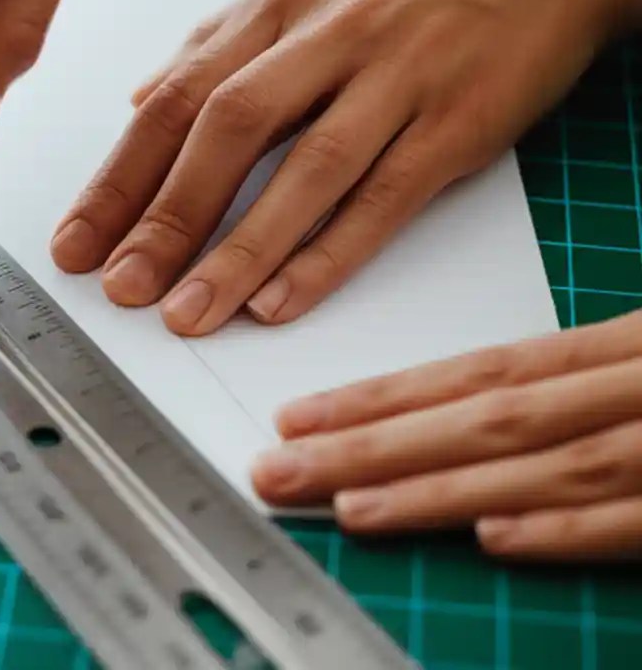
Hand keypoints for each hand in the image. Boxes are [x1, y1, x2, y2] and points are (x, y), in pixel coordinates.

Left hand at [49, 0, 641, 336]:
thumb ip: (218, 50)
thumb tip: (140, 103)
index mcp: (276, 10)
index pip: (175, 101)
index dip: (118, 178)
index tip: (76, 243)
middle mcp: (328, 40)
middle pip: (227, 131)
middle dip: (163, 216)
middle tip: (120, 287)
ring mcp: (396, 80)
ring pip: (306, 170)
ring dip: (239, 248)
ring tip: (188, 310)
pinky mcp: (458, 123)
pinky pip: (385, 195)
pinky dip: (331, 253)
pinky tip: (281, 300)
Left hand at [251, 310, 641, 561]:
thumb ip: (566, 383)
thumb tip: (458, 410)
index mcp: (619, 346)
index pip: (478, 371)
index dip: (381, 397)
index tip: (295, 418)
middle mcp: (635, 387)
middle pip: (487, 417)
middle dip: (374, 446)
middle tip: (279, 469)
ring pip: (546, 465)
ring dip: (442, 488)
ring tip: (350, 507)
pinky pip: (637, 517)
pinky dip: (566, 530)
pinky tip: (491, 538)